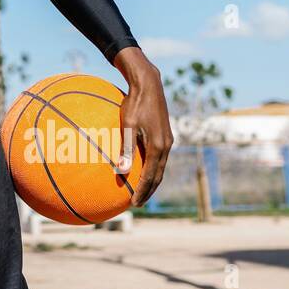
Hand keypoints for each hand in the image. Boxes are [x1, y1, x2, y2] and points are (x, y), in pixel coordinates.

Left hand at [111, 47, 172, 207]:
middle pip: (158, 175)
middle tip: (138, 203)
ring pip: (160, 167)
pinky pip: (159, 157)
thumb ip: (126, 148)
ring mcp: (167, 140)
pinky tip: (143, 168)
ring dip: (152, 180)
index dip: (142, 191)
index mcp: (158, 147)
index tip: (133, 204)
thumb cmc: (135, 103)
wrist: (149, 84)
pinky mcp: (164, 134)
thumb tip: (121, 171)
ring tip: (142, 190)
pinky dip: (153, 168)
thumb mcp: (128, 126)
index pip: (151, 177)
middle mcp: (166, 146)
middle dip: (149, 191)